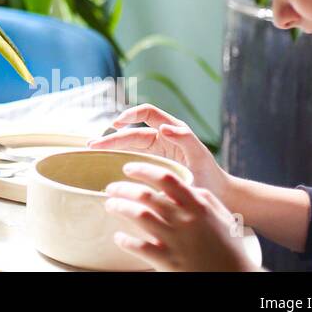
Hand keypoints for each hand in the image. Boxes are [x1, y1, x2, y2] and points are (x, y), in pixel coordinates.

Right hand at [87, 103, 230, 203]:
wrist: (219, 197)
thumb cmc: (211, 178)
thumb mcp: (200, 157)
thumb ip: (186, 140)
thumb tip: (163, 127)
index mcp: (173, 131)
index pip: (147, 113)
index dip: (130, 114)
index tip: (117, 124)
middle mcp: (162, 138)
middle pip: (132, 131)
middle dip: (112, 136)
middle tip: (93, 145)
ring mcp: (157, 152)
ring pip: (129, 143)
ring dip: (111, 145)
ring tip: (92, 149)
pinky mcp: (153, 165)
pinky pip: (132, 156)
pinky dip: (118, 156)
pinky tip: (105, 161)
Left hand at [105, 162, 255, 270]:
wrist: (237, 279)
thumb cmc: (230, 248)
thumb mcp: (223, 217)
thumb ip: (204, 199)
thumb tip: (186, 185)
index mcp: (199, 206)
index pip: (166, 179)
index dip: (143, 170)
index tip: (128, 168)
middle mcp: (186, 220)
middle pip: (146, 195)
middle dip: (123, 188)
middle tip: (111, 188)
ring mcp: (176, 241)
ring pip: (139, 216)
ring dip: (119, 208)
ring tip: (110, 206)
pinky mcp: (168, 262)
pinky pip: (139, 247)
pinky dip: (125, 240)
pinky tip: (119, 236)